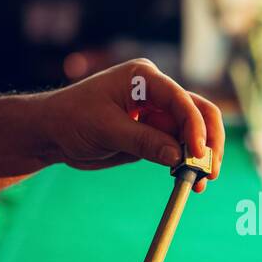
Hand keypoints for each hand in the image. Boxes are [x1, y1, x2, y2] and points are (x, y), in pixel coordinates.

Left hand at [41, 59, 224, 191]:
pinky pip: (178, 149)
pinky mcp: (154, 135)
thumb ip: (143, 141)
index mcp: (144, 78)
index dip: (194, 127)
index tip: (197, 154)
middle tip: (210, 170)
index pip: (180, 100)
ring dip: (200, 158)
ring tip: (201, 182)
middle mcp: (157, 92)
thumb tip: (178, 157)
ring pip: (192, 134)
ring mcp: (158, 114)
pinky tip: (189, 182)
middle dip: (208, 142)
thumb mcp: (106, 129)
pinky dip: (186, 165)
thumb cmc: (72, 119)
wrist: (52, 132)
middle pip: (197, 112)